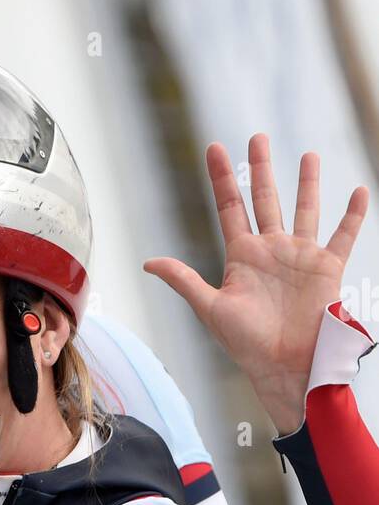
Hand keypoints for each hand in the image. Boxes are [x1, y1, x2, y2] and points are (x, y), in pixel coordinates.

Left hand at [144, 134, 367, 434]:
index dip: (222, 178)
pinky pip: (343, 235)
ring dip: (307, 183)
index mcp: (241, 256)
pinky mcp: (327, 268)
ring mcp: (300, 257)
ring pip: (305, 209)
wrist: (285, 367)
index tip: (214, 148)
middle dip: (259, 168)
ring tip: (308, 155)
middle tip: (256, 137)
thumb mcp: (211, 308)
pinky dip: (352, 215)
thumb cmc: (246, 345)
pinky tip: (358, 191)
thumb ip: (184, 280)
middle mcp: (271, 251)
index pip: (230, 206)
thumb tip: (147, 262)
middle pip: (264, 199)